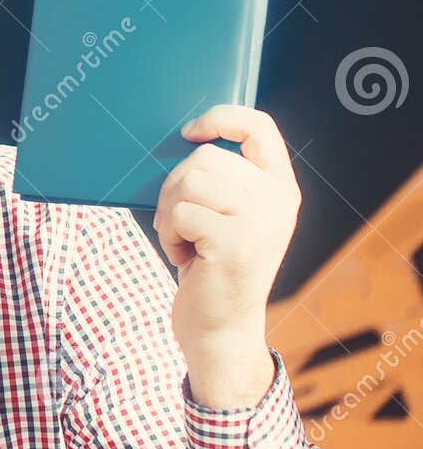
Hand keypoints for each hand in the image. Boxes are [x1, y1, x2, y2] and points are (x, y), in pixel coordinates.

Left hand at [154, 105, 300, 407]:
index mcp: (280, 188)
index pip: (259, 127)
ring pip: (189, 181)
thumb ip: (223, 181)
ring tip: (183, 241)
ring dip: (169, 212)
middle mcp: (278, 200)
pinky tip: (183, 258)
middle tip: (180, 225)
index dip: (221, 118)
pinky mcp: (234, 242)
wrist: (220, 330)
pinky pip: (180, 214)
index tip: (190, 131)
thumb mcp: (228, 218)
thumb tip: (185, 138)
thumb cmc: (212, 270)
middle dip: (175, 188)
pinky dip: (168, 235)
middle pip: (205, 157)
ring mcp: (260, 220)